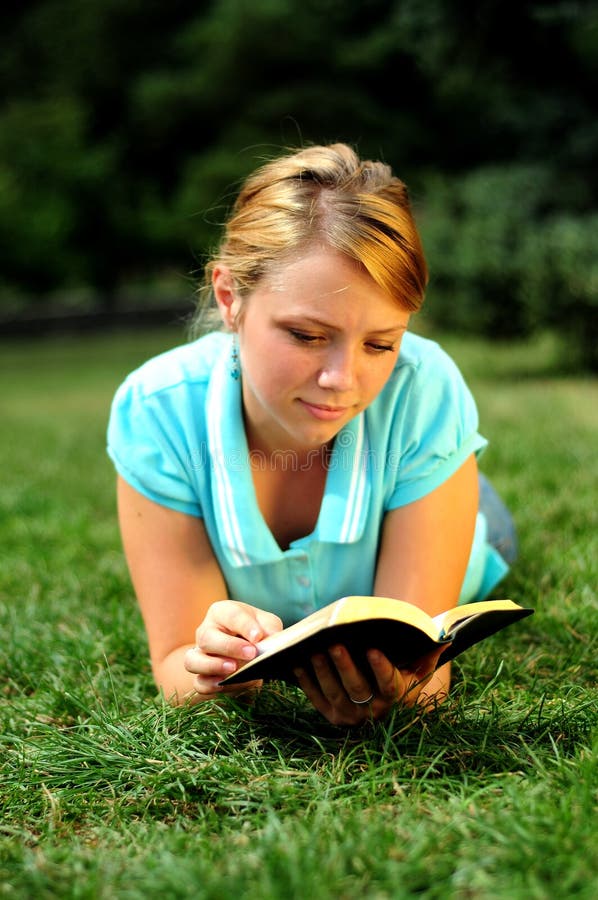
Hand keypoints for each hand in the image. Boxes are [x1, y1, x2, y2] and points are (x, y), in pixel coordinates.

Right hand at [184, 600, 282, 698]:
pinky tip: (224, 683)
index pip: (230, 615)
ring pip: (193, 660)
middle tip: (251, 653)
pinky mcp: (202, 676)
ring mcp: (200, 655)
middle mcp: (206, 631)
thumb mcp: (266, 624)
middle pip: (207, 637)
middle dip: (229, 646)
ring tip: (233, 669)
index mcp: (222, 612)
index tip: (258, 636)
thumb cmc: (256, 633)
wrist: (250, 655)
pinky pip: (199, 683)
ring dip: (212, 665)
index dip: (245, 625)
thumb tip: (273, 638)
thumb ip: (270, 628)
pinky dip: (210, 685)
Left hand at [294, 645, 445, 725]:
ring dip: (322, 672)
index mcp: (396, 697)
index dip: (381, 667)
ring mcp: (350, 716)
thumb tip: (443, 639)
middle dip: (344, 666)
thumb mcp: (419, 667)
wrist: (384, 701)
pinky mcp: (330, 716)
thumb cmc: (403, 674)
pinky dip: (306, 681)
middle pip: (356, 688)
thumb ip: (428, 654)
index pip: (389, 683)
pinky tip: (297, 662)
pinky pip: (316, 698)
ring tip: (313, 650)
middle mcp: (373, 711)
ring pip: (334, 693)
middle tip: (334, 644)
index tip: (373, 649)